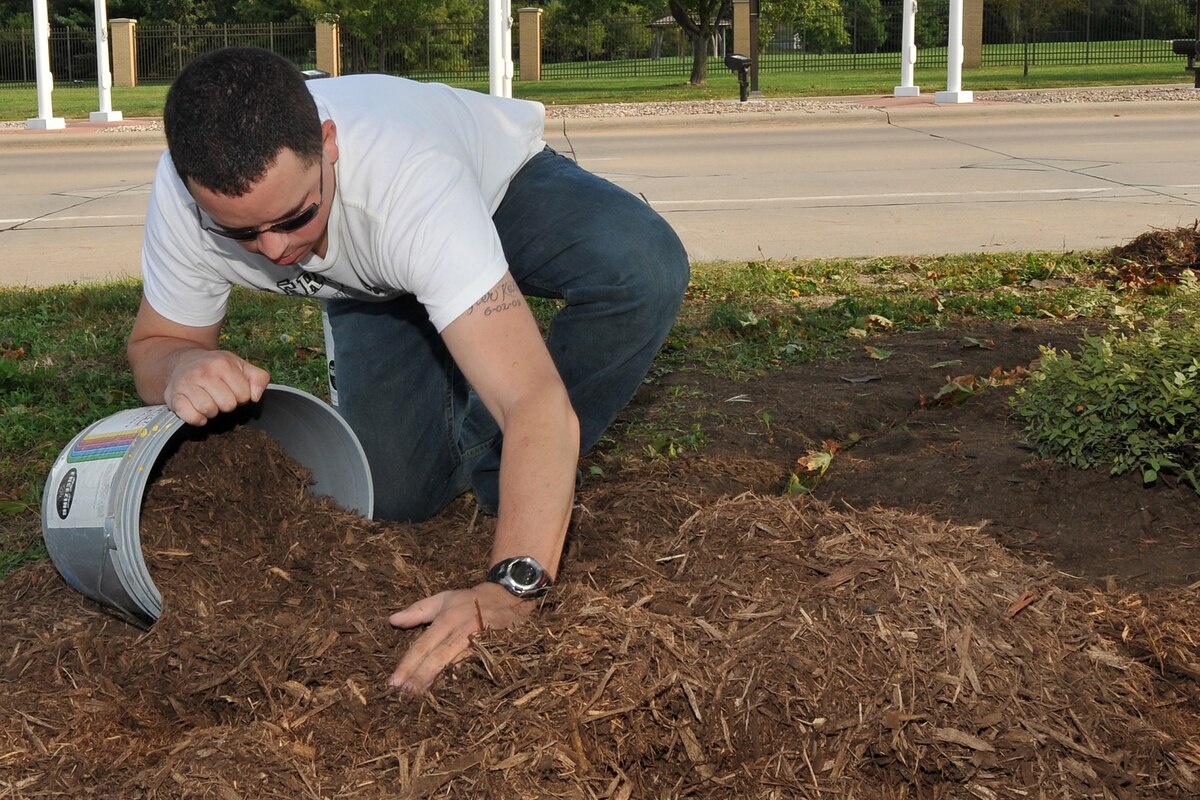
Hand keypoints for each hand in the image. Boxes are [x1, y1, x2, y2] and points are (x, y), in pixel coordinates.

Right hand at [163, 350, 269, 424]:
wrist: (183, 362)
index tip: (234, 390)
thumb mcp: (241, 365)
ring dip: (213, 412)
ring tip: (210, 402)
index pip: (244, 395)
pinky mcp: (174, 397)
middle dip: (228, 404)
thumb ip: (258, 378)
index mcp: (223, 364)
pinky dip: (198, 419)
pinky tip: (199, 411)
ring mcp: (186, 384)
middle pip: (227, 405)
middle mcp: (203, 372)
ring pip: (209, 411)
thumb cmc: (216, 367)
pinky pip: (191, 417)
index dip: (242, 396)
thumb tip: (256, 397)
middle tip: (220, 397)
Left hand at [387, 581, 534, 693]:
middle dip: (421, 678)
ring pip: (458, 666)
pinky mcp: (495, 650)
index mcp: (448, 618)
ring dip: (440, 683)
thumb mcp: (444, 599)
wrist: (510, 597)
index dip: (408, 664)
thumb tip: (392, 620)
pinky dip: (464, 681)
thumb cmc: (471, 601)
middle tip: (405, 696)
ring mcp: (481, 641)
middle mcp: (463, 630)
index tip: (393, 683)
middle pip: (438, 658)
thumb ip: (418, 610)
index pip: (423, 645)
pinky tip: (452, 695)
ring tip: (424, 699)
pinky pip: (477, 669)